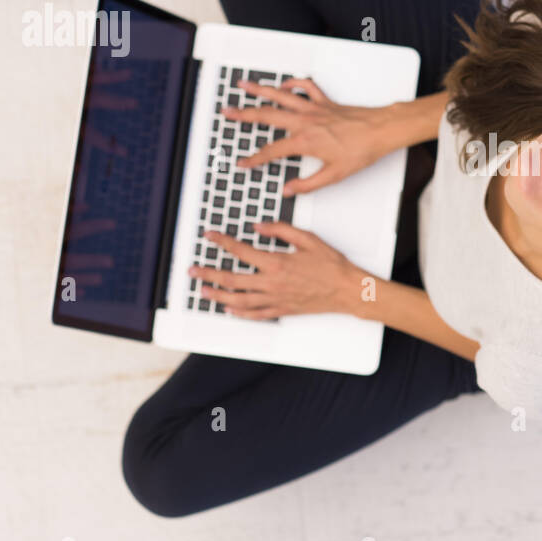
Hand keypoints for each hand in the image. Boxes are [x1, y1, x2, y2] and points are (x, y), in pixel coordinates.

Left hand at [187, 222, 370, 318]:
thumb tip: (258, 227)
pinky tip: (230, 309)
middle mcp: (272, 283)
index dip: (222, 242)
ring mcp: (275, 299)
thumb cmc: (331, 265)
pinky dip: (239, 313)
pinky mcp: (282, 309)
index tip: (211, 237)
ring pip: (239, 300)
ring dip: (218, 296)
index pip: (241, 251)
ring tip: (204, 291)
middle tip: (194, 271)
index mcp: (277, 263)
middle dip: (209, 274)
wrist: (347, 289)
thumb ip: (280, 230)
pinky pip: (256, 314)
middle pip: (232, 279)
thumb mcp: (308, 239)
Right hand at [224, 77, 394, 194]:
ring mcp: (313, 108)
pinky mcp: (324, 102)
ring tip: (242, 84)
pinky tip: (283, 85)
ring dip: (259, 89)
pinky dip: (293, 83)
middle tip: (226, 112)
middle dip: (243, 114)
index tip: (242, 163)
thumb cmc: (362, 151)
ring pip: (280, 95)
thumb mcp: (334, 175)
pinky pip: (305, 87)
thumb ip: (308, 184)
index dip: (254, 159)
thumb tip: (289, 190)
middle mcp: (305, 121)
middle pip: (266, 115)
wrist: (381, 130)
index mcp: (305, 142)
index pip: (271, 151)